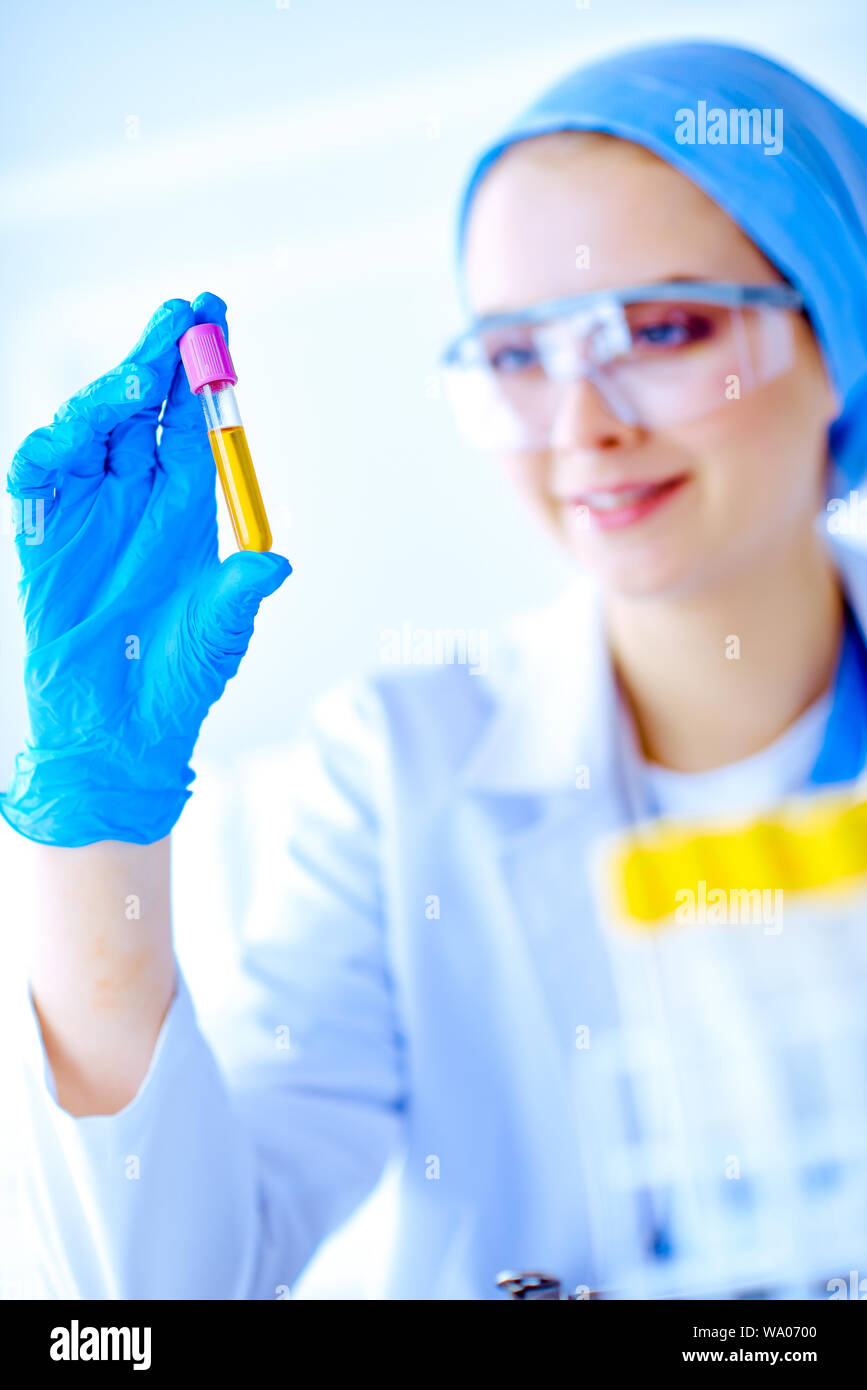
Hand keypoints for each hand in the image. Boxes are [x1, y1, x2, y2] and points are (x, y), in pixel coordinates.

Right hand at [2, 294, 290, 845]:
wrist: (121, 734)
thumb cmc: (179, 682)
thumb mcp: (221, 631)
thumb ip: (241, 593)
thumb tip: (277, 563)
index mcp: (185, 511)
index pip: (194, 424)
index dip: (204, 372)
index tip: (217, 318)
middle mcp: (136, 501)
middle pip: (143, 409)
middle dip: (160, 357)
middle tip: (184, 314)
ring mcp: (88, 514)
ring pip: (91, 429)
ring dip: (113, 396)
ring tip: (145, 381)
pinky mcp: (44, 538)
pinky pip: (41, 475)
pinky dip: (56, 446)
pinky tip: (81, 430)